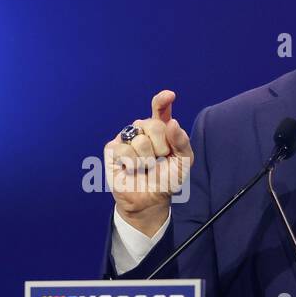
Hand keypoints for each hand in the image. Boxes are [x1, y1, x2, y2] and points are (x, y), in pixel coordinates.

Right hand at [104, 89, 194, 236]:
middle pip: (153, 124)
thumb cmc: (166, 179)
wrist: (150, 201)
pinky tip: (132, 170)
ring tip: (145, 167)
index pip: (160, 109)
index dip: (162, 100)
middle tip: (159, 160)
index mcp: (160, 129)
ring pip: (139, 140)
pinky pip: (124, 150)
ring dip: (147, 159)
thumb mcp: (183, 162)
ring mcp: (126, 138)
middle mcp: (142, 130)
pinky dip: (132, 164)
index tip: (170, 96)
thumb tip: (172, 122)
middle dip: (161, 146)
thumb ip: (182, 141)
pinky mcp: (112, 149)